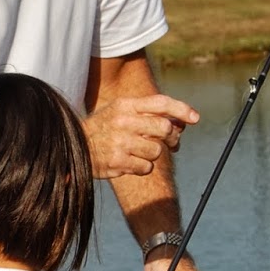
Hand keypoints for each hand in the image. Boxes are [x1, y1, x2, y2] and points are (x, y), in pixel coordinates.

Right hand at [84, 93, 199, 179]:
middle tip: (171, 143)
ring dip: (153, 154)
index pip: (160, 103)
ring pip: (157, 150)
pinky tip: (130, 162)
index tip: (195, 118)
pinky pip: (146, 167)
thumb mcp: (120, 112)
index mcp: (125, 105)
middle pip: (164, 128)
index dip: (181, 109)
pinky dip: (143, 167)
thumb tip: (182, 122)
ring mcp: (120, 142)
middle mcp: (123, 121)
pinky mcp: (118, 162)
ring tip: (139, 152)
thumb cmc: (103, 129)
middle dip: (171, 138)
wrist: (74, 147)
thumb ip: (147, 113)